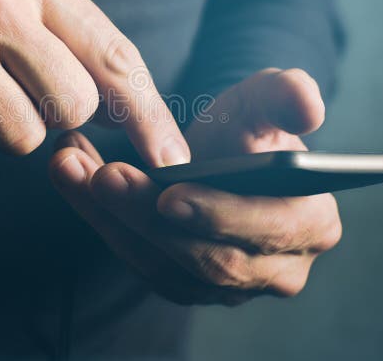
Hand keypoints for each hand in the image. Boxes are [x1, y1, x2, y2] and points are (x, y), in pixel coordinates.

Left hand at [49, 69, 341, 304]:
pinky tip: (72, 177)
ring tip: (70, 166)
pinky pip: (136, 259)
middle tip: (102, 176)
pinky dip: (99, 219)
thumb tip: (308, 105)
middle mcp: (275, 269)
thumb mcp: (266, 101)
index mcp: (311, 225)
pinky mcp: (183, 285)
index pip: (267, 229)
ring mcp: (227, 286)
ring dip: (110, 216)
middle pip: (206, 256)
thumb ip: (285, 96)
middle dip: (146, 216)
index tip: (169, 194)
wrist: (220, 155)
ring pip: (161, 263)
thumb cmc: (247, 130)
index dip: (218, 214)